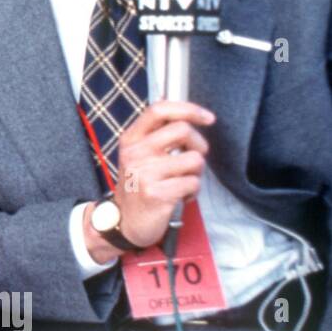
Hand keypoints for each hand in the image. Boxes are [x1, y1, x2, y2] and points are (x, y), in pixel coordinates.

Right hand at [109, 100, 213, 250]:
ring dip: (196, 173)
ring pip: (194, 159)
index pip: (159, 110)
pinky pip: (193, 183)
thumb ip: (156, 134)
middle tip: (192, 160)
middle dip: (199, 145)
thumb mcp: (139, 155)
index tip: (207, 118)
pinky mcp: (156, 193)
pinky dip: (192, 191)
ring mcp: (144, 173)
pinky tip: (179, 196)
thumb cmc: (139, 186)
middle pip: (183, 130)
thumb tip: (180, 108)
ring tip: (181, 181)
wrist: (124, 222)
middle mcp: (135, 153)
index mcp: (131, 139)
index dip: (188, 109)